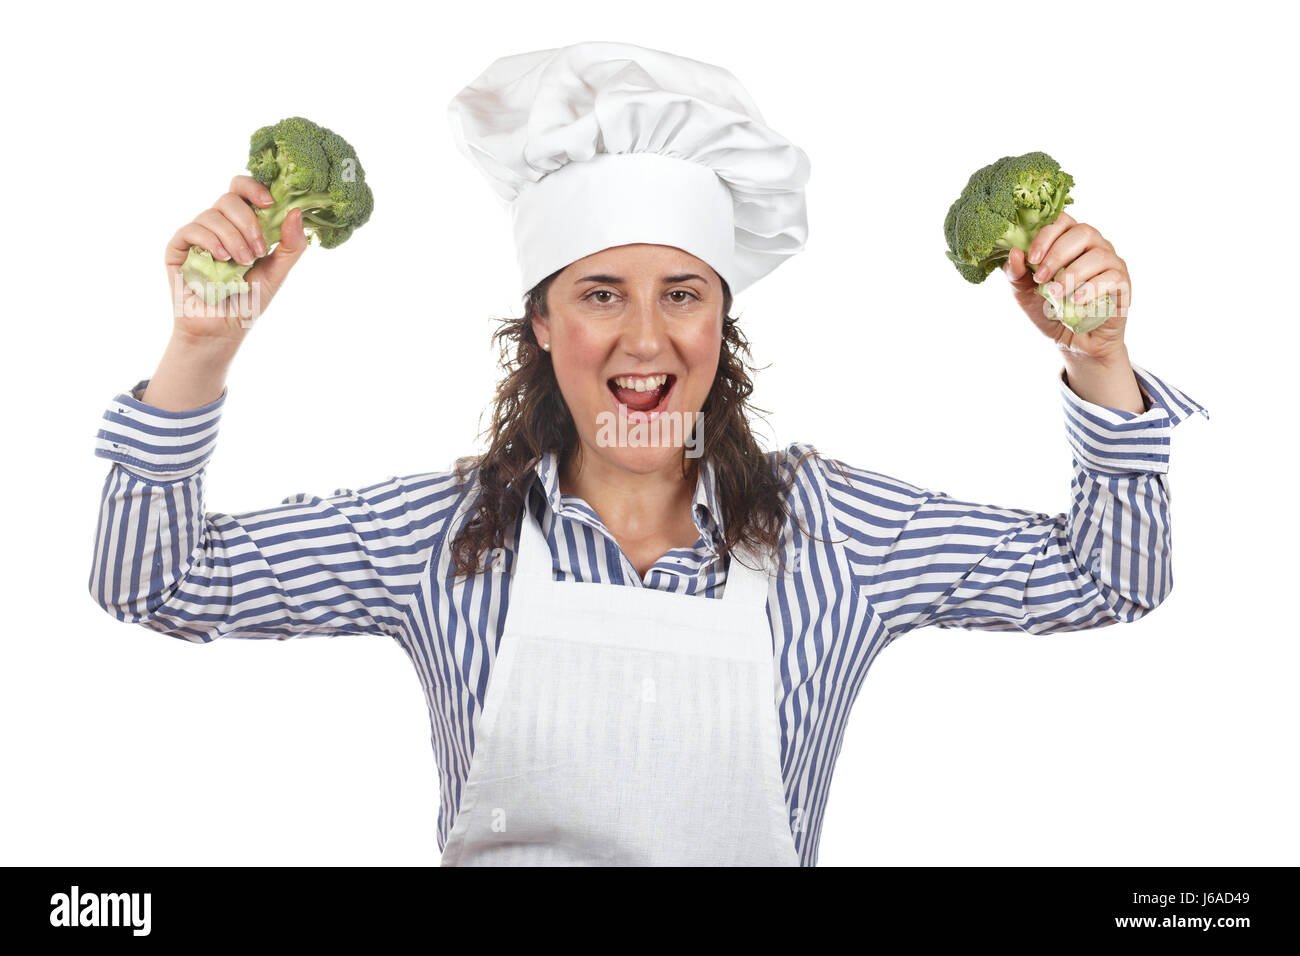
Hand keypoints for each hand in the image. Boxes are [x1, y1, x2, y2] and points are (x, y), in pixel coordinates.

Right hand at [164, 175, 308, 344]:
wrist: (223, 329)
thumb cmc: (249, 300)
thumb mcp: (278, 272)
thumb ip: (291, 245)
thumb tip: (297, 211)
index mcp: (243, 224)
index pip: (244, 189)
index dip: (255, 188)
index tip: (270, 203)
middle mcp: (219, 225)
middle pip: (229, 198)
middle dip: (248, 222)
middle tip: (259, 251)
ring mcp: (197, 234)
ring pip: (212, 214)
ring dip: (233, 238)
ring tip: (242, 264)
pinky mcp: (178, 247)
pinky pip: (192, 229)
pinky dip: (210, 241)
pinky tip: (222, 260)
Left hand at [1002, 212, 1130, 362]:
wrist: (1072, 342)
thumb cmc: (1050, 311)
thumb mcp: (1025, 294)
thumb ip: (1016, 274)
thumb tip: (1014, 252)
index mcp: (1070, 241)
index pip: (1063, 220)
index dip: (1046, 234)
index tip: (1031, 258)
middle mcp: (1094, 246)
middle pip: (1083, 232)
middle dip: (1058, 254)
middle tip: (1041, 277)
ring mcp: (1111, 263)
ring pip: (1098, 255)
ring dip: (1072, 274)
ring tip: (1055, 294)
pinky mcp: (1122, 284)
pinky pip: (1111, 277)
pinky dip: (1091, 288)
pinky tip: (1076, 300)